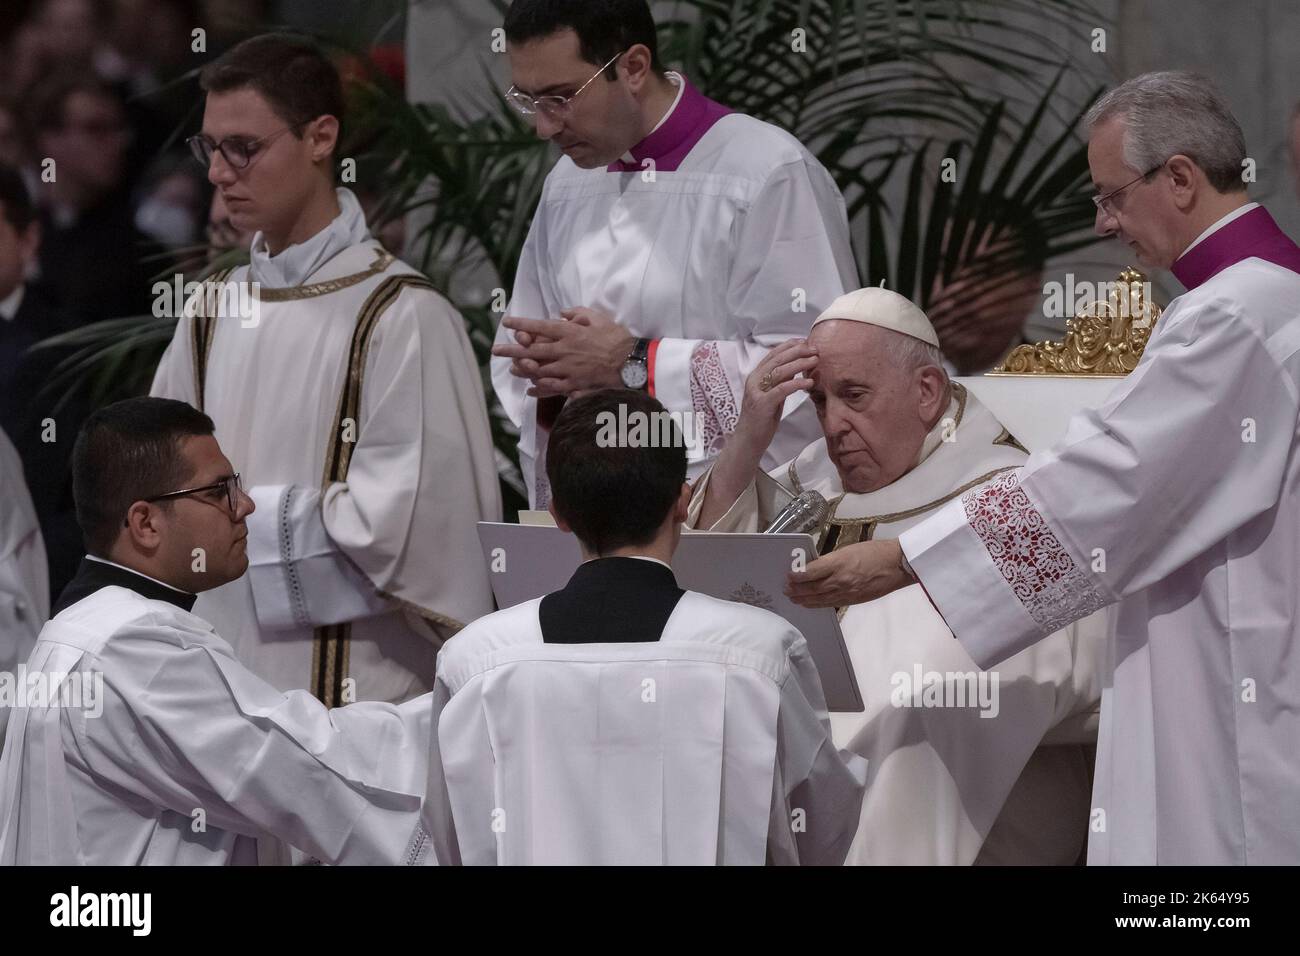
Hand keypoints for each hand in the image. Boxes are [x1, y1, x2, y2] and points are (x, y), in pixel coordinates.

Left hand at [492, 307, 634, 394]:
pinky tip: (530, 390)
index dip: (521, 324)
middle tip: (495, 350)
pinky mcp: (574, 385)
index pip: (539, 326)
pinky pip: (552, 388)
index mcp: (568, 332)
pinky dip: (539, 389)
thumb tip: (562, 313)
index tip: (507, 323)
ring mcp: (567, 369)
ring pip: (538, 370)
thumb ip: (577, 313)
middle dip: (511, 350)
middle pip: (532, 350)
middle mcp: (564, 351)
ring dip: (522, 369)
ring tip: (511, 369)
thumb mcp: (597, 317)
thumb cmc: (615, 337)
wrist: (631, 363)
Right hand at [734, 338, 818, 452]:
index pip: (773, 354)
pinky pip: (781, 389)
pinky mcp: (762, 404)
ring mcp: (756, 392)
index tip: (805, 341)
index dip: (789, 345)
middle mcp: (754, 381)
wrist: (748, 440)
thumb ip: (780, 381)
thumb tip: (797, 367)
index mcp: (755, 376)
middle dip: (797, 351)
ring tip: (815, 361)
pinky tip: (809, 383)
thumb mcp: (772, 395)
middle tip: (815, 349)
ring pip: (779, 371)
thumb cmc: (761, 419)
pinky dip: (796, 384)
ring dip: (799, 364)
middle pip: (777, 359)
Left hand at [786, 539, 912, 608]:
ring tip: (793, 598)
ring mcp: (846, 592)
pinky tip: (810, 603)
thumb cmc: (874, 552)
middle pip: (812, 588)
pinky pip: (831, 603)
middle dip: (796, 590)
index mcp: (838, 563)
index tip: (788, 576)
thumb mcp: (848, 550)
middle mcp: (840, 580)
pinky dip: (818, 604)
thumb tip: (815, 567)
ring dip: (804, 599)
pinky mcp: (853, 600)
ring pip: (819, 598)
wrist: (897, 565)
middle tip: (786, 589)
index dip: (797, 576)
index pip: (811, 572)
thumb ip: (831, 560)